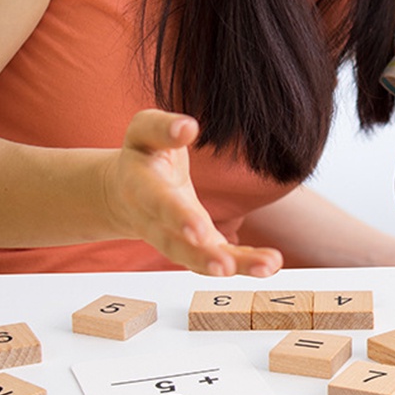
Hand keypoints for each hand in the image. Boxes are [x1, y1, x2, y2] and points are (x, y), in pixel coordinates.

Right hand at [101, 109, 282, 276]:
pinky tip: (268, 264)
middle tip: (225, 266)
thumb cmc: (144, 153)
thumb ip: (163, 128)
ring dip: (231, 265)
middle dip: (200, 255)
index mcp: (140, 186)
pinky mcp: (196, 245)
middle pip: (174, 244)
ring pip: (197, 259)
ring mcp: (175, 238)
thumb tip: (188, 127)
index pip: (158, 202)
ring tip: (266, 267)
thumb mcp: (144, 131)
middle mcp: (155, 221)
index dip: (176, 216)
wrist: (126, 190)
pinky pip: (217, 258)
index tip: (199, 230)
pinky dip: (243, 263)